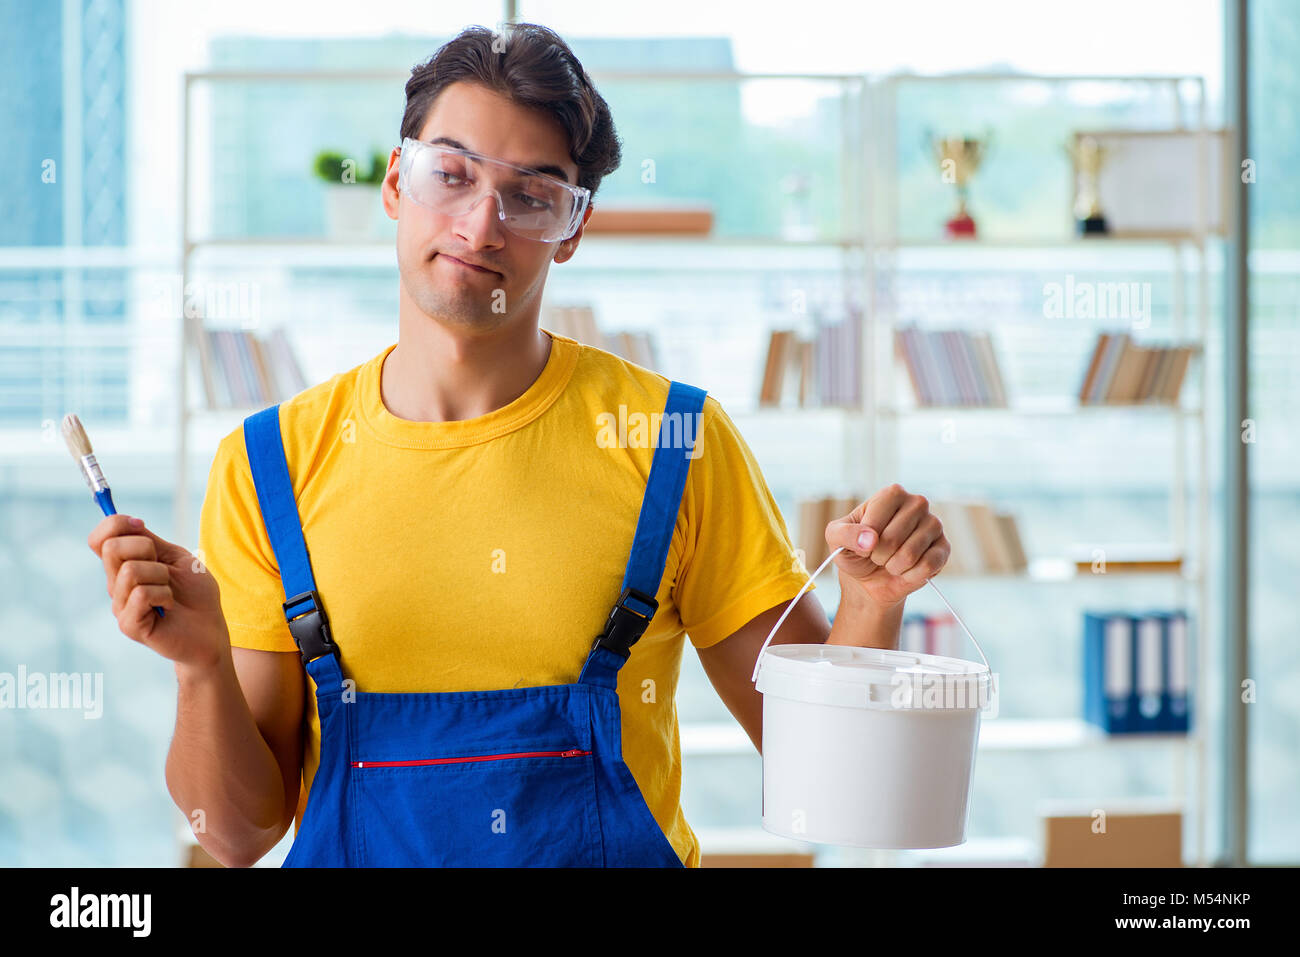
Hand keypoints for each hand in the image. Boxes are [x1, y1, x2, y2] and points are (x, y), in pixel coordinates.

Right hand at [87, 514, 229, 669]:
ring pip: (130, 570)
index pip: (99, 539)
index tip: (141, 525)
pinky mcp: (128, 624)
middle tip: (164, 569)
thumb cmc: (196, 593)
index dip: (114, 524)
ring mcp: (119, 606)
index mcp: (124, 566)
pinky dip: (164, 595)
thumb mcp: (175, 558)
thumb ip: (149, 540)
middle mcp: (116, 585)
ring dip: (161, 576)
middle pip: (111, 548)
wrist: (210, 629)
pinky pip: (141, 594)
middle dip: (146, 549)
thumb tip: (129, 521)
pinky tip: (169, 607)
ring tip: (170, 592)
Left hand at [826, 484, 949, 608]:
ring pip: (910, 555)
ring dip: (893, 567)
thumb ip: (845, 533)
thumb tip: (869, 539)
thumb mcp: (835, 537)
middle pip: (893, 539)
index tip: (863, 541)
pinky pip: (927, 567)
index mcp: (892, 494)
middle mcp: (917, 503)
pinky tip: (906, 570)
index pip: (875, 520)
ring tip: (890, 562)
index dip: (864, 539)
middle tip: (877, 554)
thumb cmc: (855, 550)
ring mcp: (934, 525)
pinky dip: (910, 576)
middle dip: (878, 556)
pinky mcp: (944, 548)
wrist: (870, 579)